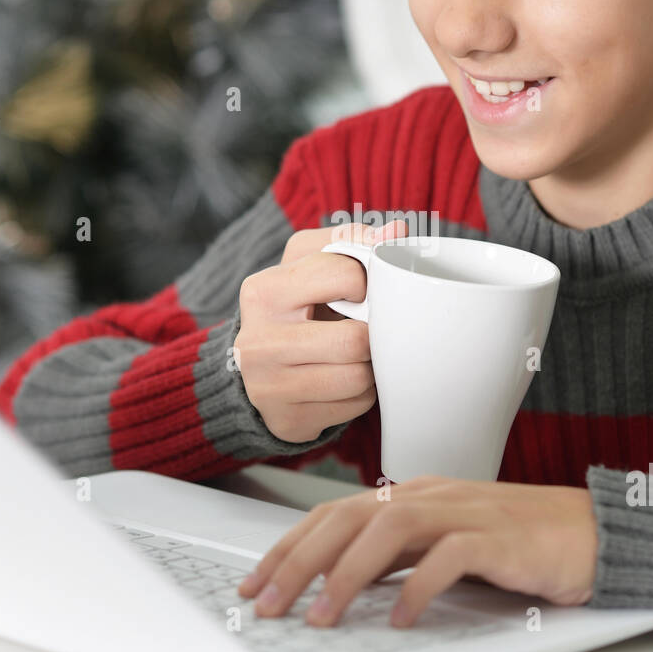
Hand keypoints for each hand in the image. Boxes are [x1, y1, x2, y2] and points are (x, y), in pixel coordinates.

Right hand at [233, 217, 407, 442]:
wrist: (255, 372)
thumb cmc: (294, 310)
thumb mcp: (309, 266)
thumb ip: (350, 242)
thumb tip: (397, 231)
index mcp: (263, 290)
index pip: (344, 276)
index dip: (367, 283)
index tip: (361, 292)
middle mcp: (258, 340)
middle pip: (355, 340)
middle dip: (371, 336)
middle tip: (365, 330)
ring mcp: (269, 386)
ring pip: (358, 377)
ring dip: (369, 367)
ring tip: (355, 357)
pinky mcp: (287, 420)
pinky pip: (354, 406)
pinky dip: (361, 394)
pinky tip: (344, 382)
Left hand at [237, 478, 597, 627]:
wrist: (592, 533)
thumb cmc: (518, 542)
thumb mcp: (443, 543)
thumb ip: (397, 556)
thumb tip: (339, 584)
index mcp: (412, 495)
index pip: (333, 513)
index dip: (288, 547)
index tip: (254, 584)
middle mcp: (430, 496)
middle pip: (347, 517)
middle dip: (298, 562)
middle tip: (267, 606)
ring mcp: (464, 512)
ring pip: (388, 529)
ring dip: (346, 575)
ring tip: (320, 618)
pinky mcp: (500, 537)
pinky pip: (450, 555)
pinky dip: (419, 586)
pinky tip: (401, 619)